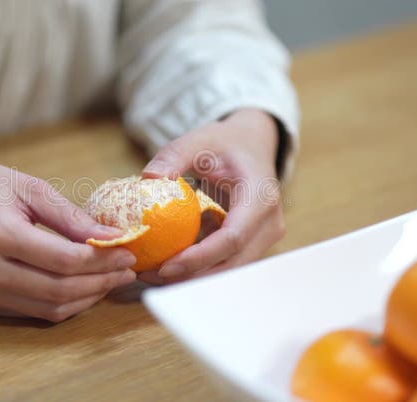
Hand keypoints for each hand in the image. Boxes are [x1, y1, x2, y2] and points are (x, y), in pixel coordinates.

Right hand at [0, 155, 136, 321]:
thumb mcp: (24, 185)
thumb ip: (68, 215)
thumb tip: (111, 235)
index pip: (64, 260)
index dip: (103, 259)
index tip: (128, 250)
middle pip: (60, 290)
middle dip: (102, 281)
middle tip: (128, 268)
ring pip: (49, 308)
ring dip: (88, 297)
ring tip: (112, 278)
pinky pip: (34, 311)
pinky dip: (65, 304)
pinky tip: (85, 286)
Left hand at [138, 108, 285, 283]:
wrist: (251, 145)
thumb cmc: (225, 143)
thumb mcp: (199, 140)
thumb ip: (174, 154)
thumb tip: (148, 178)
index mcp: (261, 198)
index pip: (233, 237)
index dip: (200, 257)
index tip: (165, 265)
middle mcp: (268, 224)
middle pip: (231, 263)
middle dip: (190, 276)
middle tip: (149, 275)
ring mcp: (263, 237)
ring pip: (227, 269)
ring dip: (191, 276)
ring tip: (150, 273)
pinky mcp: (252, 244)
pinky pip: (223, 262)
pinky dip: (195, 267)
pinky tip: (163, 263)